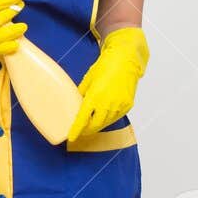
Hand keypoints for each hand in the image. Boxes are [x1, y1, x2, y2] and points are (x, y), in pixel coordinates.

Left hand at [67, 26, 149, 141]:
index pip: (83, 119)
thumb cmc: (105, 66)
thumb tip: (74, 104)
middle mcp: (108, 103)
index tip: (71, 137)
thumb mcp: (88, 80)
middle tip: (79, 131)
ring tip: (90, 125)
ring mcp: (119, 105)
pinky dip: (107, 120)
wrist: (126, 60)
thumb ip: (81, 94)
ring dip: (97, 126)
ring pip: (106, 123)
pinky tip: (102, 117)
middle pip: (95, 125)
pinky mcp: (127, 105)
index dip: (76, 130)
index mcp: (95, 96)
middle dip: (86, 130)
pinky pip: (115, 117)